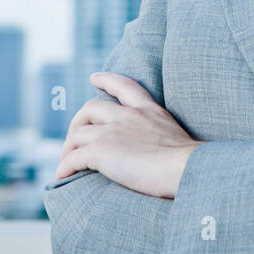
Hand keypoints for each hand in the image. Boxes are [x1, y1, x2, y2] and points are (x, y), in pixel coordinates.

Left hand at [53, 72, 202, 198]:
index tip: (93, 77)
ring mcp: (112, 132)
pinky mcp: (101, 151)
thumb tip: (167, 155)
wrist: (187, 169)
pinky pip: (73, 158)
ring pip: (77, 134)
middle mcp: (127, 116)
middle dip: (78, 121)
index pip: (124, 86)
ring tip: (67, 161)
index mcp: (148, 110)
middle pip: (90, 109)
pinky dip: (64, 168)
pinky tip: (61, 176)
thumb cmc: (191, 163)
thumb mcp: (179, 138)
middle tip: (74, 136)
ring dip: (68, 148)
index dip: (106, 80)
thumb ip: (164, 138)